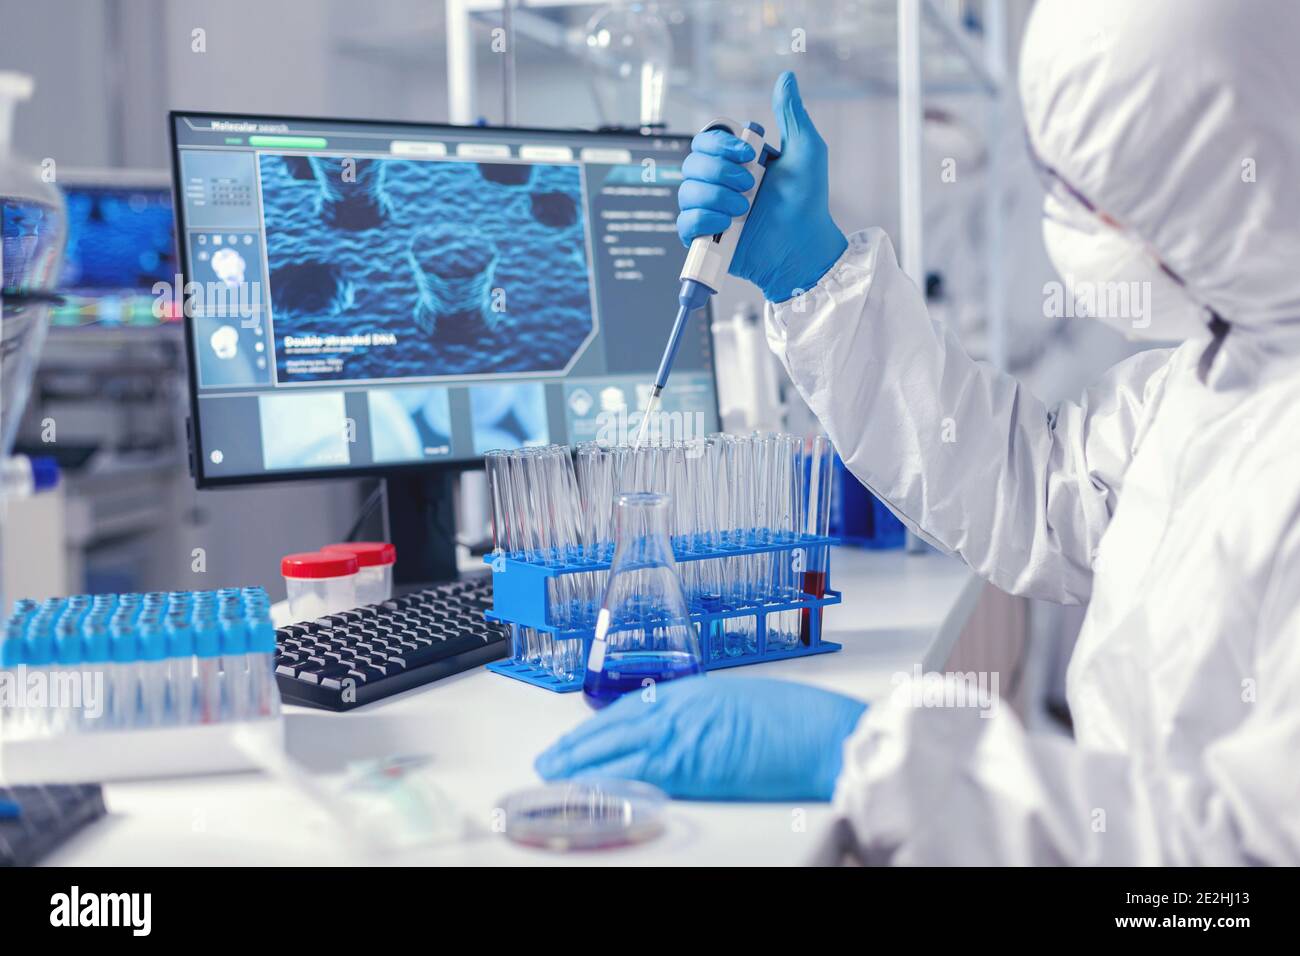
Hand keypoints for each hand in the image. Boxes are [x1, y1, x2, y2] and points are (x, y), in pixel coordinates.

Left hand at [535, 675, 867, 800]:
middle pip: (614, 727)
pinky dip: (606, 783)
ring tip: (553, 776)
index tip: (579, 739)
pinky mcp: (690, 763)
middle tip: (549, 760)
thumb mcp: (743, 705)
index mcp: (695, 689)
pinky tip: (587, 792)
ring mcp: (684, 733)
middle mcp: (682, 706)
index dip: (599, 726)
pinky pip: (636, 774)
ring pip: (615, 749)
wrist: (826, 734)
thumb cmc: (800, 722)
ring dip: (580, 764)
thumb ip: (706, 718)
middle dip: (578, 745)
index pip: (631, 709)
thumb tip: (684, 737)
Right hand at [677, 71, 846, 302]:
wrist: (805, 246)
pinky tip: (728, 225)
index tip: (748, 154)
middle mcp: (719, 183)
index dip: (719, 144)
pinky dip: (704, 220)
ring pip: (687, 192)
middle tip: (749, 186)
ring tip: (744, 209)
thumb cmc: (808, 201)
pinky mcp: (705, 239)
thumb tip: (785, 77)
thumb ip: (791, 115)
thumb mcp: (805, 151)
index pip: (705, 141)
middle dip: (719, 172)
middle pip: (691, 163)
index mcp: (736, 161)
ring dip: (715, 197)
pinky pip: (684, 223)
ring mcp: (710, 211)